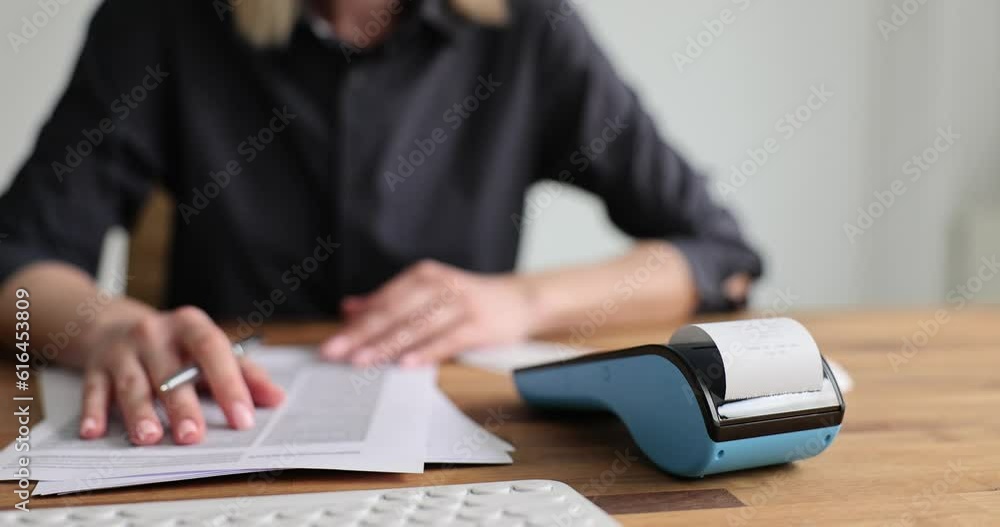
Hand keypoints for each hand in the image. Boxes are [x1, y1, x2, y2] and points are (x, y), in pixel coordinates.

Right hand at [79, 305, 284, 444]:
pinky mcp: (95, 367)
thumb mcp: (210, 349)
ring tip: (149, 437)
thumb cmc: (175, 345)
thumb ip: (245, 373)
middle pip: (170, 373)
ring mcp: (122, 350)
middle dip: (181, 406)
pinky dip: (93, 412)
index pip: (213, 350)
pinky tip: (94, 432)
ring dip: (139, 412)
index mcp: (190, 325)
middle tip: (192, 435)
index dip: (228, 384)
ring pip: (132, 384)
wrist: (113, 325)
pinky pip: (93, 391)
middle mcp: (154, 333)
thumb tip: (276, 399)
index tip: (241, 417)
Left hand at [320, 260, 536, 366]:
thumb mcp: (427, 293)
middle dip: (362, 334)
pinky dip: (427, 351)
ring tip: (362, 360)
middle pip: (395, 312)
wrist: (519, 300)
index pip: (382, 301)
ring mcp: (460, 304)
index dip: (356, 324)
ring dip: (388, 344)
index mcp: (423, 276)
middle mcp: (440, 285)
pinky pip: (448, 339)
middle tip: (336, 351)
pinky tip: (407, 363)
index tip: (332, 341)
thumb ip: (388, 301)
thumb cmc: (466, 300)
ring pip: (417, 326)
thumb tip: (348, 310)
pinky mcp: (479, 324)